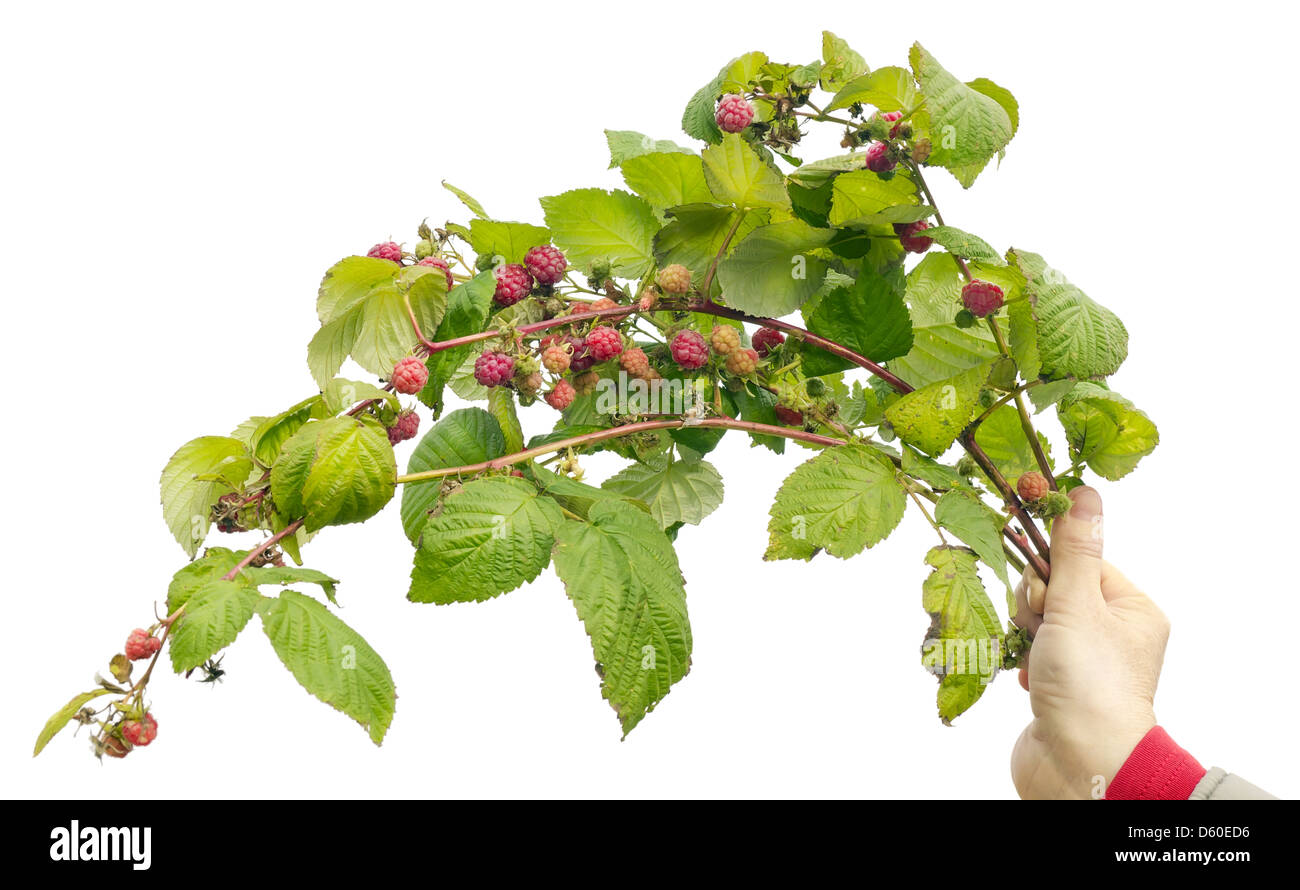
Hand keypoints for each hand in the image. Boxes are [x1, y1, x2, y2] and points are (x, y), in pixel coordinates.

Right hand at [1010, 486, 1169, 799]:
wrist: (1080, 764)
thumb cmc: (1089, 685)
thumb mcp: (1078, 604)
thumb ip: (1073, 550)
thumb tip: (1082, 493)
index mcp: (1133, 610)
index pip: (1082, 563)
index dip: (1052, 572)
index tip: (1041, 590)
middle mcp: (1114, 634)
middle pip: (1055, 589)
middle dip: (1035, 607)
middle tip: (1043, 631)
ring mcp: (1086, 661)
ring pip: (1037, 620)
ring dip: (1026, 634)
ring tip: (1038, 662)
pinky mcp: (1059, 685)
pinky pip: (1029, 651)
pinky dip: (1022, 660)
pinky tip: (1030, 679)